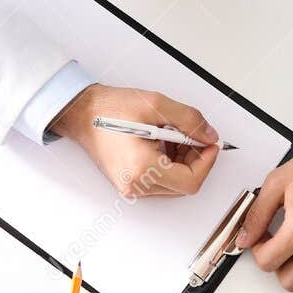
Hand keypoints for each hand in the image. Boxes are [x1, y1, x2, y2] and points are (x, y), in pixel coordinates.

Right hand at [51, 84, 220, 196]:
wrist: (81, 113)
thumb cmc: (109, 109)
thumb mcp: (156, 105)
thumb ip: (190, 120)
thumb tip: (209, 136)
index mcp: (142, 168)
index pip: (190, 180)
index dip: (207, 162)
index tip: (211, 144)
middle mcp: (135, 184)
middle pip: (184, 184)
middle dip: (195, 159)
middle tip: (193, 135)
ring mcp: (131, 187)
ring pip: (174, 184)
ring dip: (182, 161)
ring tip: (173, 135)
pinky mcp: (129, 184)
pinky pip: (161, 181)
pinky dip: (169, 163)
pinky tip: (163, 143)